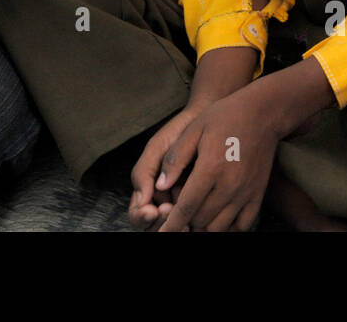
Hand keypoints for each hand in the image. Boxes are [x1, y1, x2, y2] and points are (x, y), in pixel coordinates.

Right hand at [130, 108, 197, 229]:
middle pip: (154, 227)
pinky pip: (197, 220)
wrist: (209, 120)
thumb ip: (144, 172)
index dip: (142, 217)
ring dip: (179, 225)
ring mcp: (184, 204)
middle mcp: (164, 201)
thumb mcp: (157, 147)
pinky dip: (197, 222)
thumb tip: (142, 202)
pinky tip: (201, 214)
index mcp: (149, 191)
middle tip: (170, 211)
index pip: (138, 215)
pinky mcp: (203, 204)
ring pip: (176, 227)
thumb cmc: (180, 132)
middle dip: (161, 223)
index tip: (152, 211)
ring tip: (188, 219)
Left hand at [153, 85, 281, 231]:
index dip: (172, 224)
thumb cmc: (225, 117)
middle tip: (179, 211)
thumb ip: (176, 159)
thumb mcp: (194, 129)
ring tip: (195, 214)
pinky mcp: (257, 195)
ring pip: (219, 227)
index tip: (162, 232)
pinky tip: (217, 218)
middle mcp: (229, 186)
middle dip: (185, 221)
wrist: (263, 113)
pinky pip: (242, 225)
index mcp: (210, 169)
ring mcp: (246, 193)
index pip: (186, 207)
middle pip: (200, 220)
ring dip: (204, 225)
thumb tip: (159, 186)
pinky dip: (228, 227)